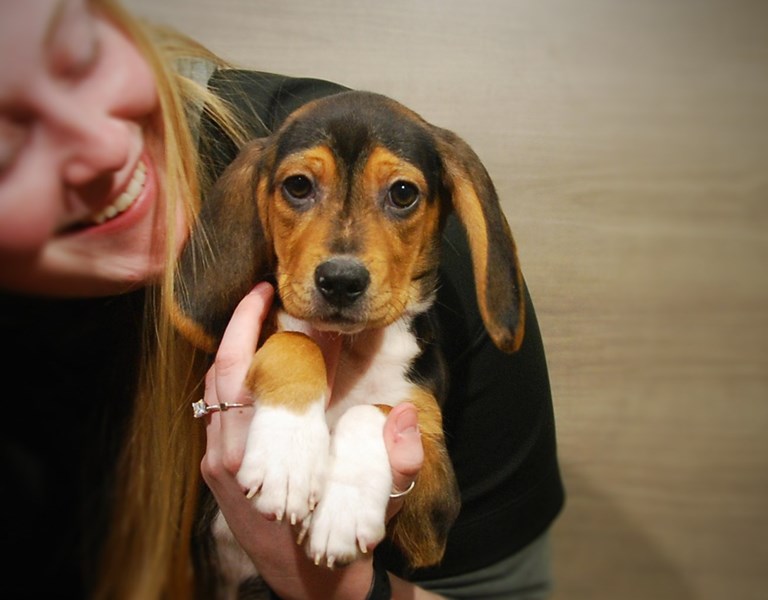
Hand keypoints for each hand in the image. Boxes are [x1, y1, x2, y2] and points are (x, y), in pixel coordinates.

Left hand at [199, 283, 425, 599]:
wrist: (310, 592)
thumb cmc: (339, 547)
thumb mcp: (379, 509)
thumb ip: (401, 463)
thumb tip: (407, 412)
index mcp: (255, 460)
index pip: (239, 374)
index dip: (248, 326)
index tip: (265, 290)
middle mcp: (227, 457)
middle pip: (220, 373)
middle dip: (243, 327)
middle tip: (272, 296)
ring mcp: (218, 464)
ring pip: (216, 390)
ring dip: (242, 353)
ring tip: (273, 326)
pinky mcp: (219, 471)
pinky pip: (220, 409)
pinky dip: (242, 379)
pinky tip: (271, 368)